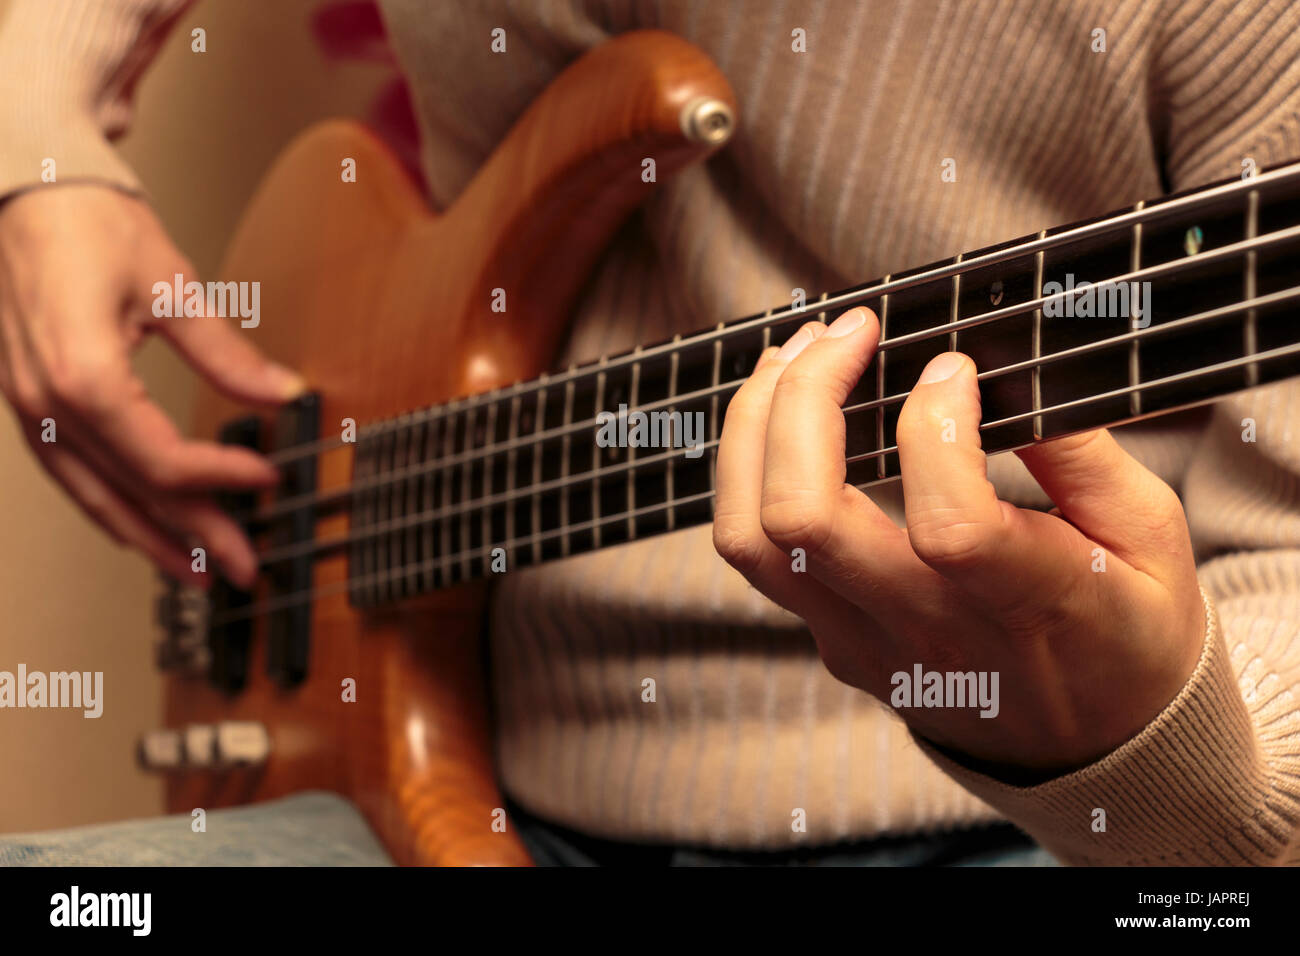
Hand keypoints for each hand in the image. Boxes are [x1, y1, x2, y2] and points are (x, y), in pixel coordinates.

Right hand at [0, 185, 304, 587]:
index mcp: (82, 374)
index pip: (162, 459)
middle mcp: (46, 402)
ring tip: (200, 573)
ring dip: (150, 540)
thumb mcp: (170, 281)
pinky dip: (110, 508)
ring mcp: (29, 407)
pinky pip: (70, 475)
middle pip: (132, 491)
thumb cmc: (84, 220)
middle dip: (196, 535)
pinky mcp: (28, 401)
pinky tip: (142, 529)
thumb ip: (226, 351)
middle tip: (246, 569)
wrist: (18, 184)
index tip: (271, 479)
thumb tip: (284, 394)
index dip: (221, 478)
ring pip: (93, 497)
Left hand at [712, 306, 1205, 778]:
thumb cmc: (1127, 626)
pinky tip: (783, 418)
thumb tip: (996, 370)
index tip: (952, 365)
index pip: (947, 527)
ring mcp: (865, 642)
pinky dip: (749, 472)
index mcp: (1028, 606)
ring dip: (753, 430)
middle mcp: (926, 631)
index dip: (935, 431)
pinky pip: (758, 556)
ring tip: (793, 357)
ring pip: (752, 538)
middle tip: (844, 330)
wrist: (1092, 746)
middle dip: (802, 401)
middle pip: (804, 519)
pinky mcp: (833, 642)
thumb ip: (1080, 452)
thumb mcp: (1149, 536)